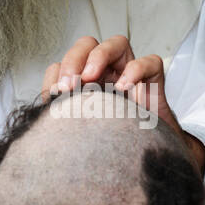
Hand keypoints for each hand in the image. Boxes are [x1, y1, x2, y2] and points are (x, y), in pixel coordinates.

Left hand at [42, 36, 204, 170]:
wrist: (141, 161)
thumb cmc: (109, 144)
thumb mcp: (79, 127)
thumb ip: (63, 110)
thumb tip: (51, 96)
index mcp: (83, 83)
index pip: (67, 63)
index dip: (58, 74)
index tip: (56, 95)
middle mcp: (106, 73)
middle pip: (87, 45)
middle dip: (73, 60)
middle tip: (68, 85)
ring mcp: (129, 73)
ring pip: (117, 43)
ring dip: (99, 56)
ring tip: (89, 78)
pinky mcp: (153, 79)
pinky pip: (149, 61)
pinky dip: (135, 70)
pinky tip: (123, 88)